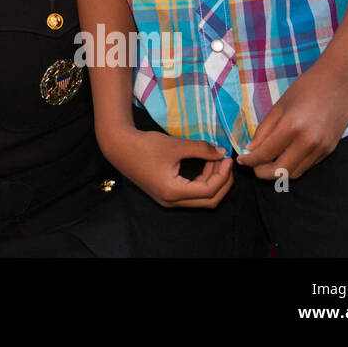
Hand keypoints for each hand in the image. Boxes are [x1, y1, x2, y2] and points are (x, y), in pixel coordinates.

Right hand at [102, 124, 232, 207]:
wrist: (119, 147)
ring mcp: (168, 200)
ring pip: (201, 199)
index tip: (227, 158)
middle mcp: (172, 201)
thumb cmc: (144, 145)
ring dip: (213, 181)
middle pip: (208, 201)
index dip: (223, 175)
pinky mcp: (166, 194)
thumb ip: (200, 149)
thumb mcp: (175, 145)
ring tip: (215, 160)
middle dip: (222, 182)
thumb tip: (221, 152)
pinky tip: (205, 165)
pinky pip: (191, 193)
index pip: (208, 190)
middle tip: (226, 162)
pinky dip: (202, 181)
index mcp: (173, 192)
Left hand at [236, 60, 347, 181]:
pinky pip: (307, 166)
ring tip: (266, 162)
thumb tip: (250, 150)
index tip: (241, 160)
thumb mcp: (279, 106)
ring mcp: (321, 149)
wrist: (340, 82)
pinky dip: (293, 165)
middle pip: (280, 172)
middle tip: (253, 165)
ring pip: (294, 173)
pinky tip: (285, 155)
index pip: (265, 154)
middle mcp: (308, 142)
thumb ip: (264, 130)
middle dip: (262, 172)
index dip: (250, 161)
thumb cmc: (306, 88)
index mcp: (292, 127)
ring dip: (278, 172)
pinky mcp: (329, 151)